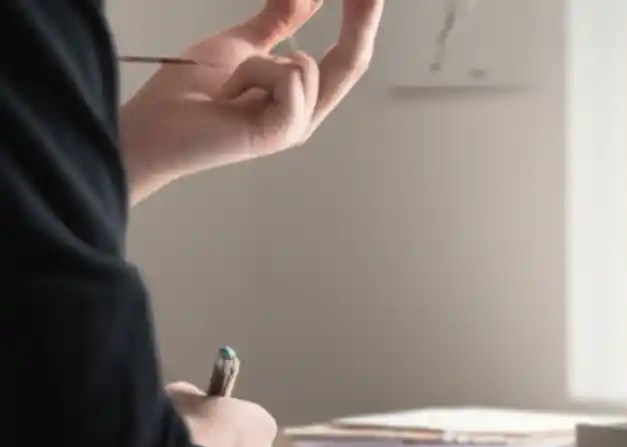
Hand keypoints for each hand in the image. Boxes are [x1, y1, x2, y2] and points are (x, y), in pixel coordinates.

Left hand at [120, 0, 384, 203]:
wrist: (151, 128)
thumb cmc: (190, 95)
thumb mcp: (244, 46)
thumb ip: (280, 21)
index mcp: (301, 96)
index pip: (346, 54)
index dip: (361, 19)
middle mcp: (306, 113)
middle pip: (352, 63)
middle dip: (361, 21)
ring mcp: (297, 126)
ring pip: (303, 64)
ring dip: (256, 60)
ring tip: (229, 85)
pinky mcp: (282, 133)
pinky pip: (288, 80)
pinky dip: (253, 74)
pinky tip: (229, 96)